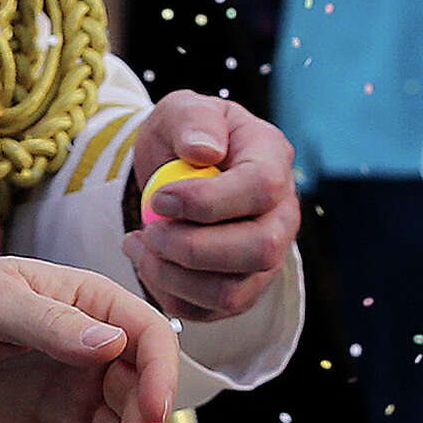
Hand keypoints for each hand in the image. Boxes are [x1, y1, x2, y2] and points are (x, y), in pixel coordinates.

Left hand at [123, 91, 298, 323]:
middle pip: (259, 250)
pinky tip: (146, 262)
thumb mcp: (181, 110)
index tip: (159, 199)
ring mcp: (267, 258)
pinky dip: (169, 295)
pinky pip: (210, 312)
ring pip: (234, 292)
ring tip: (140, 245)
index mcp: (272, 159)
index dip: (208, 201)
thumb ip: (192, 120)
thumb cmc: (185, 135)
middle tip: (151, 230)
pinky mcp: (242, 288)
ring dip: (175, 277)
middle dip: (192, 247)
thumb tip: (203, 152)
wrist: (176, 168)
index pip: (261, 188)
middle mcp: (282, 214)